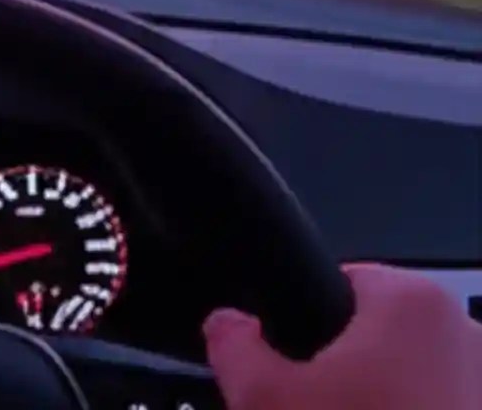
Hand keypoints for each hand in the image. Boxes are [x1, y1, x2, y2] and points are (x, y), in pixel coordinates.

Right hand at [203, 264, 481, 409]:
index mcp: (411, 301)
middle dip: (351, 375)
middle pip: (384, 339)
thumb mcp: (264, 400)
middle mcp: (468, 333)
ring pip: (418, 384)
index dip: (306, 329)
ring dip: (387, 406)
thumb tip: (225, 323)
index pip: (342, 284)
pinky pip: (443, 409)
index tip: (293, 373)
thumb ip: (234, 346)